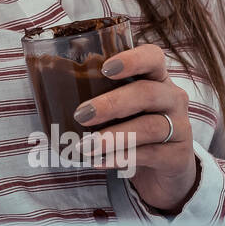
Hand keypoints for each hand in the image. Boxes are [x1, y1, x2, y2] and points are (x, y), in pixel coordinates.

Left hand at [74, 43, 196, 211]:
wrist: (165, 168)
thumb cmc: (134, 125)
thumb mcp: (121, 105)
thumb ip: (97, 90)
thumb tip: (45, 79)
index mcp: (156, 77)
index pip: (153, 57)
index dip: (132, 59)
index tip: (105, 68)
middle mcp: (172, 98)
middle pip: (147, 93)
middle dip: (112, 103)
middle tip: (82, 114)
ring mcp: (179, 127)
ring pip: (149, 127)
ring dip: (114, 136)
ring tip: (86, 145)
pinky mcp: (177, 156)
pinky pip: (149, 155)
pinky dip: (120, 158)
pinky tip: (98, 161)